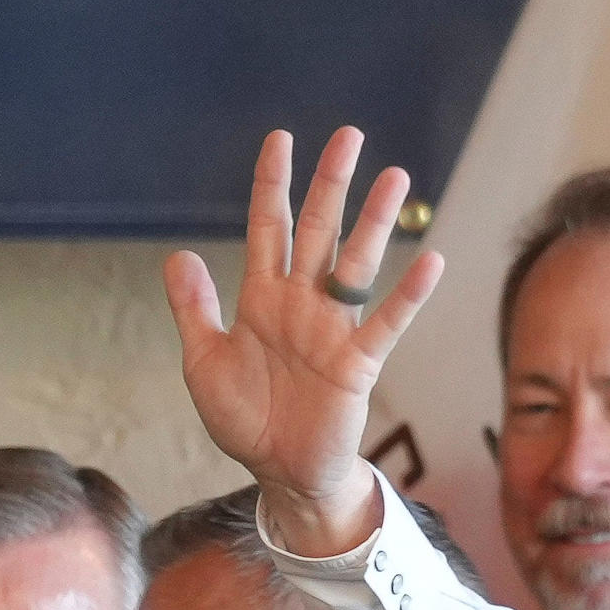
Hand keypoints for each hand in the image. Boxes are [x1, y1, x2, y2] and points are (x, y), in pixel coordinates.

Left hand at [161, 126, 443, 557]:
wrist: (279, 473)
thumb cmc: (245, 418)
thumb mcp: (204, 363)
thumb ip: (194, 310)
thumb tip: (179, 255)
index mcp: (261, 298)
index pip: (269, 227)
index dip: (273, 184)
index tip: (281, 139)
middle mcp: (301, 303)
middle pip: (318, 230)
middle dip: (331, 183)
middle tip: (349, 135)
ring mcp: (332, 329)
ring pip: (356, 263)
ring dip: (375, 221)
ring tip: (396, 176)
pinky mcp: (357, 363)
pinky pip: (386, 322)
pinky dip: (408, 294)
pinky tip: (429, 261)